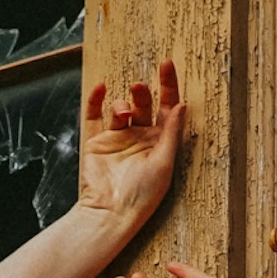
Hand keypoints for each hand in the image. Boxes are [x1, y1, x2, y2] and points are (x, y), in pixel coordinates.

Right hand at [75, 60, 187, 228]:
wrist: (110, 213)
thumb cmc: (142, 195)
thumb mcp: (164, 162)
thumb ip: (171, 132)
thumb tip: (182, 105)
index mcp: (160, 142)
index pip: (167, 107)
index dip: (168, 85)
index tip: (166, 64)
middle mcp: (139, 137)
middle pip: (143, 105)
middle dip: (142, 94)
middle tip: (139, 88)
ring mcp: (117, 139)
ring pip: (120, 109)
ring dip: (122, 104)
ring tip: (122, 111)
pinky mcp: (96, 142)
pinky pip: (94, 115)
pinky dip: (96, 100)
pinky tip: (102, 88)